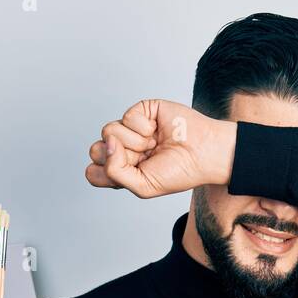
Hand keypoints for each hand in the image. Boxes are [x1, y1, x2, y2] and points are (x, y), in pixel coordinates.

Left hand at [85, 99, 236, 197]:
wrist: (204, 152)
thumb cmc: (178, 172)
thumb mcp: (142, 186)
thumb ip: (114, 173)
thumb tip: (107, 142)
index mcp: (121, 170)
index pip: (93, 172)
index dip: (108, 174)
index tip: (133, 175)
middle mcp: (123, 149)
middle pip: (95, 150)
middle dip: (120, 156)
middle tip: (144, 158)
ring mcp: (130, 129)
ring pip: (108, 131)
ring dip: (135, 142)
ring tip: (154, 144)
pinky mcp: (140, 111)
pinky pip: (126, 117)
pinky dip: (143, 126)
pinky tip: (158, 130)